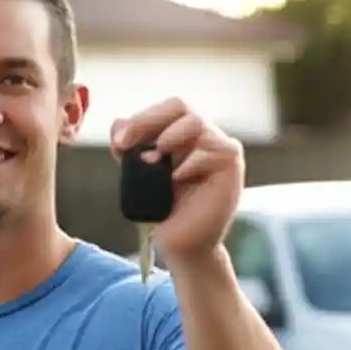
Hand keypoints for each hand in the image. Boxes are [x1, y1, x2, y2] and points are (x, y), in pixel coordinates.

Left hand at [111, 97, 243, 266]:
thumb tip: (119, 126)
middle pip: (180, 106)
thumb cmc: (163, 208)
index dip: (143, 117)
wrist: (182, 243)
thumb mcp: (138, 173)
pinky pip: (210, 151)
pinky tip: (174, 181)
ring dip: (169, 139)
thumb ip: (129, 146)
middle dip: (149, 120)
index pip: (168, 108)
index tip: (120, 142)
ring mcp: (221, 149)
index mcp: (185, 134)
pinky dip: (186, 164)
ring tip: (153, 163)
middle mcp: (205, 136)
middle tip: (128, 143)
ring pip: (196, 123)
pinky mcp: (231, 167)